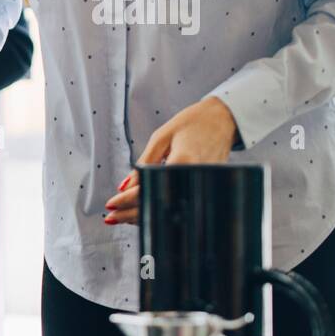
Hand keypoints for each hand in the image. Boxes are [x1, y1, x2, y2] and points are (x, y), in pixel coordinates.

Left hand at [104, 96, 238, 224]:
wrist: (223, 118)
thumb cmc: (193, 123)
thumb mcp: (161, 137)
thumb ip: (143, 162)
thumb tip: (124, 186)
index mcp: (182, 162)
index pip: (149, 189)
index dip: (127, 200)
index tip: (110, 204)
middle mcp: (194, 177)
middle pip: (160, 205)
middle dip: (132, 214)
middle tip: (111, 217)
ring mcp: (202, 183)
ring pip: (170, 208)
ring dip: (146, 214)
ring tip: (123, 216)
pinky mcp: (205, 186)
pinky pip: (179, 202)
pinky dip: (161, 207)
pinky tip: (145, 208)